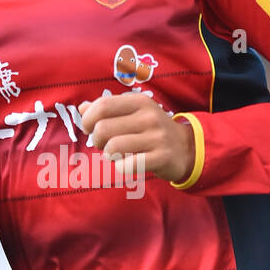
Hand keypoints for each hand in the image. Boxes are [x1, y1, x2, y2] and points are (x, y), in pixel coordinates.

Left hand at [77, 94, 195, 183]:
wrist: (186, 149)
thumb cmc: (151, 130)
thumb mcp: (134, 113)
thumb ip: (107, 109)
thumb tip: (82, 108)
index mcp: (140, 102)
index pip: (102, 105)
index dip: (88, 120)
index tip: (90, 128)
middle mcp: (149, 116)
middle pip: (103, 128)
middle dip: (97, 141)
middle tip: (105, 145)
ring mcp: (157, 137)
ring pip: (113, 147)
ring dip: (108, 155)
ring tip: (116, 155)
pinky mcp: (161, 157)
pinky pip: (127, 165)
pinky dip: (121, 168)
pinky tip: (126, 165)